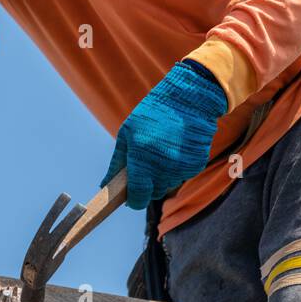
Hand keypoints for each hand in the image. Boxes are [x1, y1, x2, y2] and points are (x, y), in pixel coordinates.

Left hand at [102, 60, 227, 209]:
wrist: (188, 100)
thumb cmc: (151, 115)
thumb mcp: (127, 133)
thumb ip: (117, 163)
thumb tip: (104, 185)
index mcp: (142, 159)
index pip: (138, 197)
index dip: (134, 201)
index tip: (132, 198)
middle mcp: (162, 168)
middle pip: (153, 193)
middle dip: (148, 185)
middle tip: (147, 165)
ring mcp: (181, 168)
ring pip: (168, 185)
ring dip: (163, 176)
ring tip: (162, 151)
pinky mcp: (196, 165)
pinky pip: (182, 176)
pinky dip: (177, 168)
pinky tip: (176, 148)